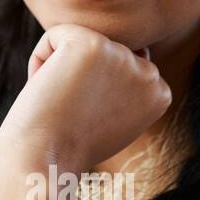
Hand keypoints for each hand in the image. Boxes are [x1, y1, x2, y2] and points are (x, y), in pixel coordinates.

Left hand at [0, 24, 170, 172]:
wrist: (46, 163)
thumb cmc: (69, 147)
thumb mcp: (114, 118)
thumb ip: (126, 87)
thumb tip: (124, 53)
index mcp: (160, 93)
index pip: (120, 65)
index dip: (94, 92)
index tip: (89, 121)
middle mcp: (149, 72)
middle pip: (101, 51)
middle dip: (79, 78)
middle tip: (72, 114)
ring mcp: (122, 55)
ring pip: (77, 41)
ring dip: (59, 70)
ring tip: (60, 103)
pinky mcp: (90, 43)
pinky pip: (53, 36)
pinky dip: (39, 63)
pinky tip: (47, 91)